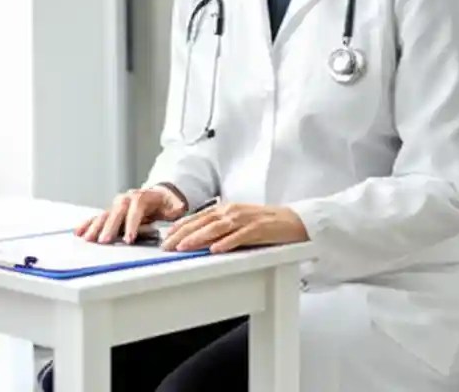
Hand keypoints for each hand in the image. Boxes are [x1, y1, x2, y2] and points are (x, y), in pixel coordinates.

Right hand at [75, 186, 187, 244]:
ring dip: (95, 227)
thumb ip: (176, 206)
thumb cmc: (165, 203)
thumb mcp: (174, 203)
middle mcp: (126, 199)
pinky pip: (97, 217)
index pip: (135, 211)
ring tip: (88, 239)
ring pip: (104, 214)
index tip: (129, 238)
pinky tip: (79, 232)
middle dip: (109, 227)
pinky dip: (88, 224)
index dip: (131, 225)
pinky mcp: (111, 212)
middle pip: (116, 212)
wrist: (158, 195)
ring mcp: (117, 205)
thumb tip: (178, 207)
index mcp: (141, 197)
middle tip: (104, 241)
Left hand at [160, 202, 308, 252]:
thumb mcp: (237, 222)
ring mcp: (245, 219)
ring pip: (217, 228)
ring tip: (184, 247)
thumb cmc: (264, 223)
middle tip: (167, 246)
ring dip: (198, 237)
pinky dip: (227, 242)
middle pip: (202, 223)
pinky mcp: (259, 229)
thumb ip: (218, 228)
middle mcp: (232, 211)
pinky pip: (240, 236)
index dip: (180, 228)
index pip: (197, 218)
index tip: (166, 238)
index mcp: (225, 209)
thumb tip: (195, 239)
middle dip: (182, 234)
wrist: (293, 220)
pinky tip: (215, 249)